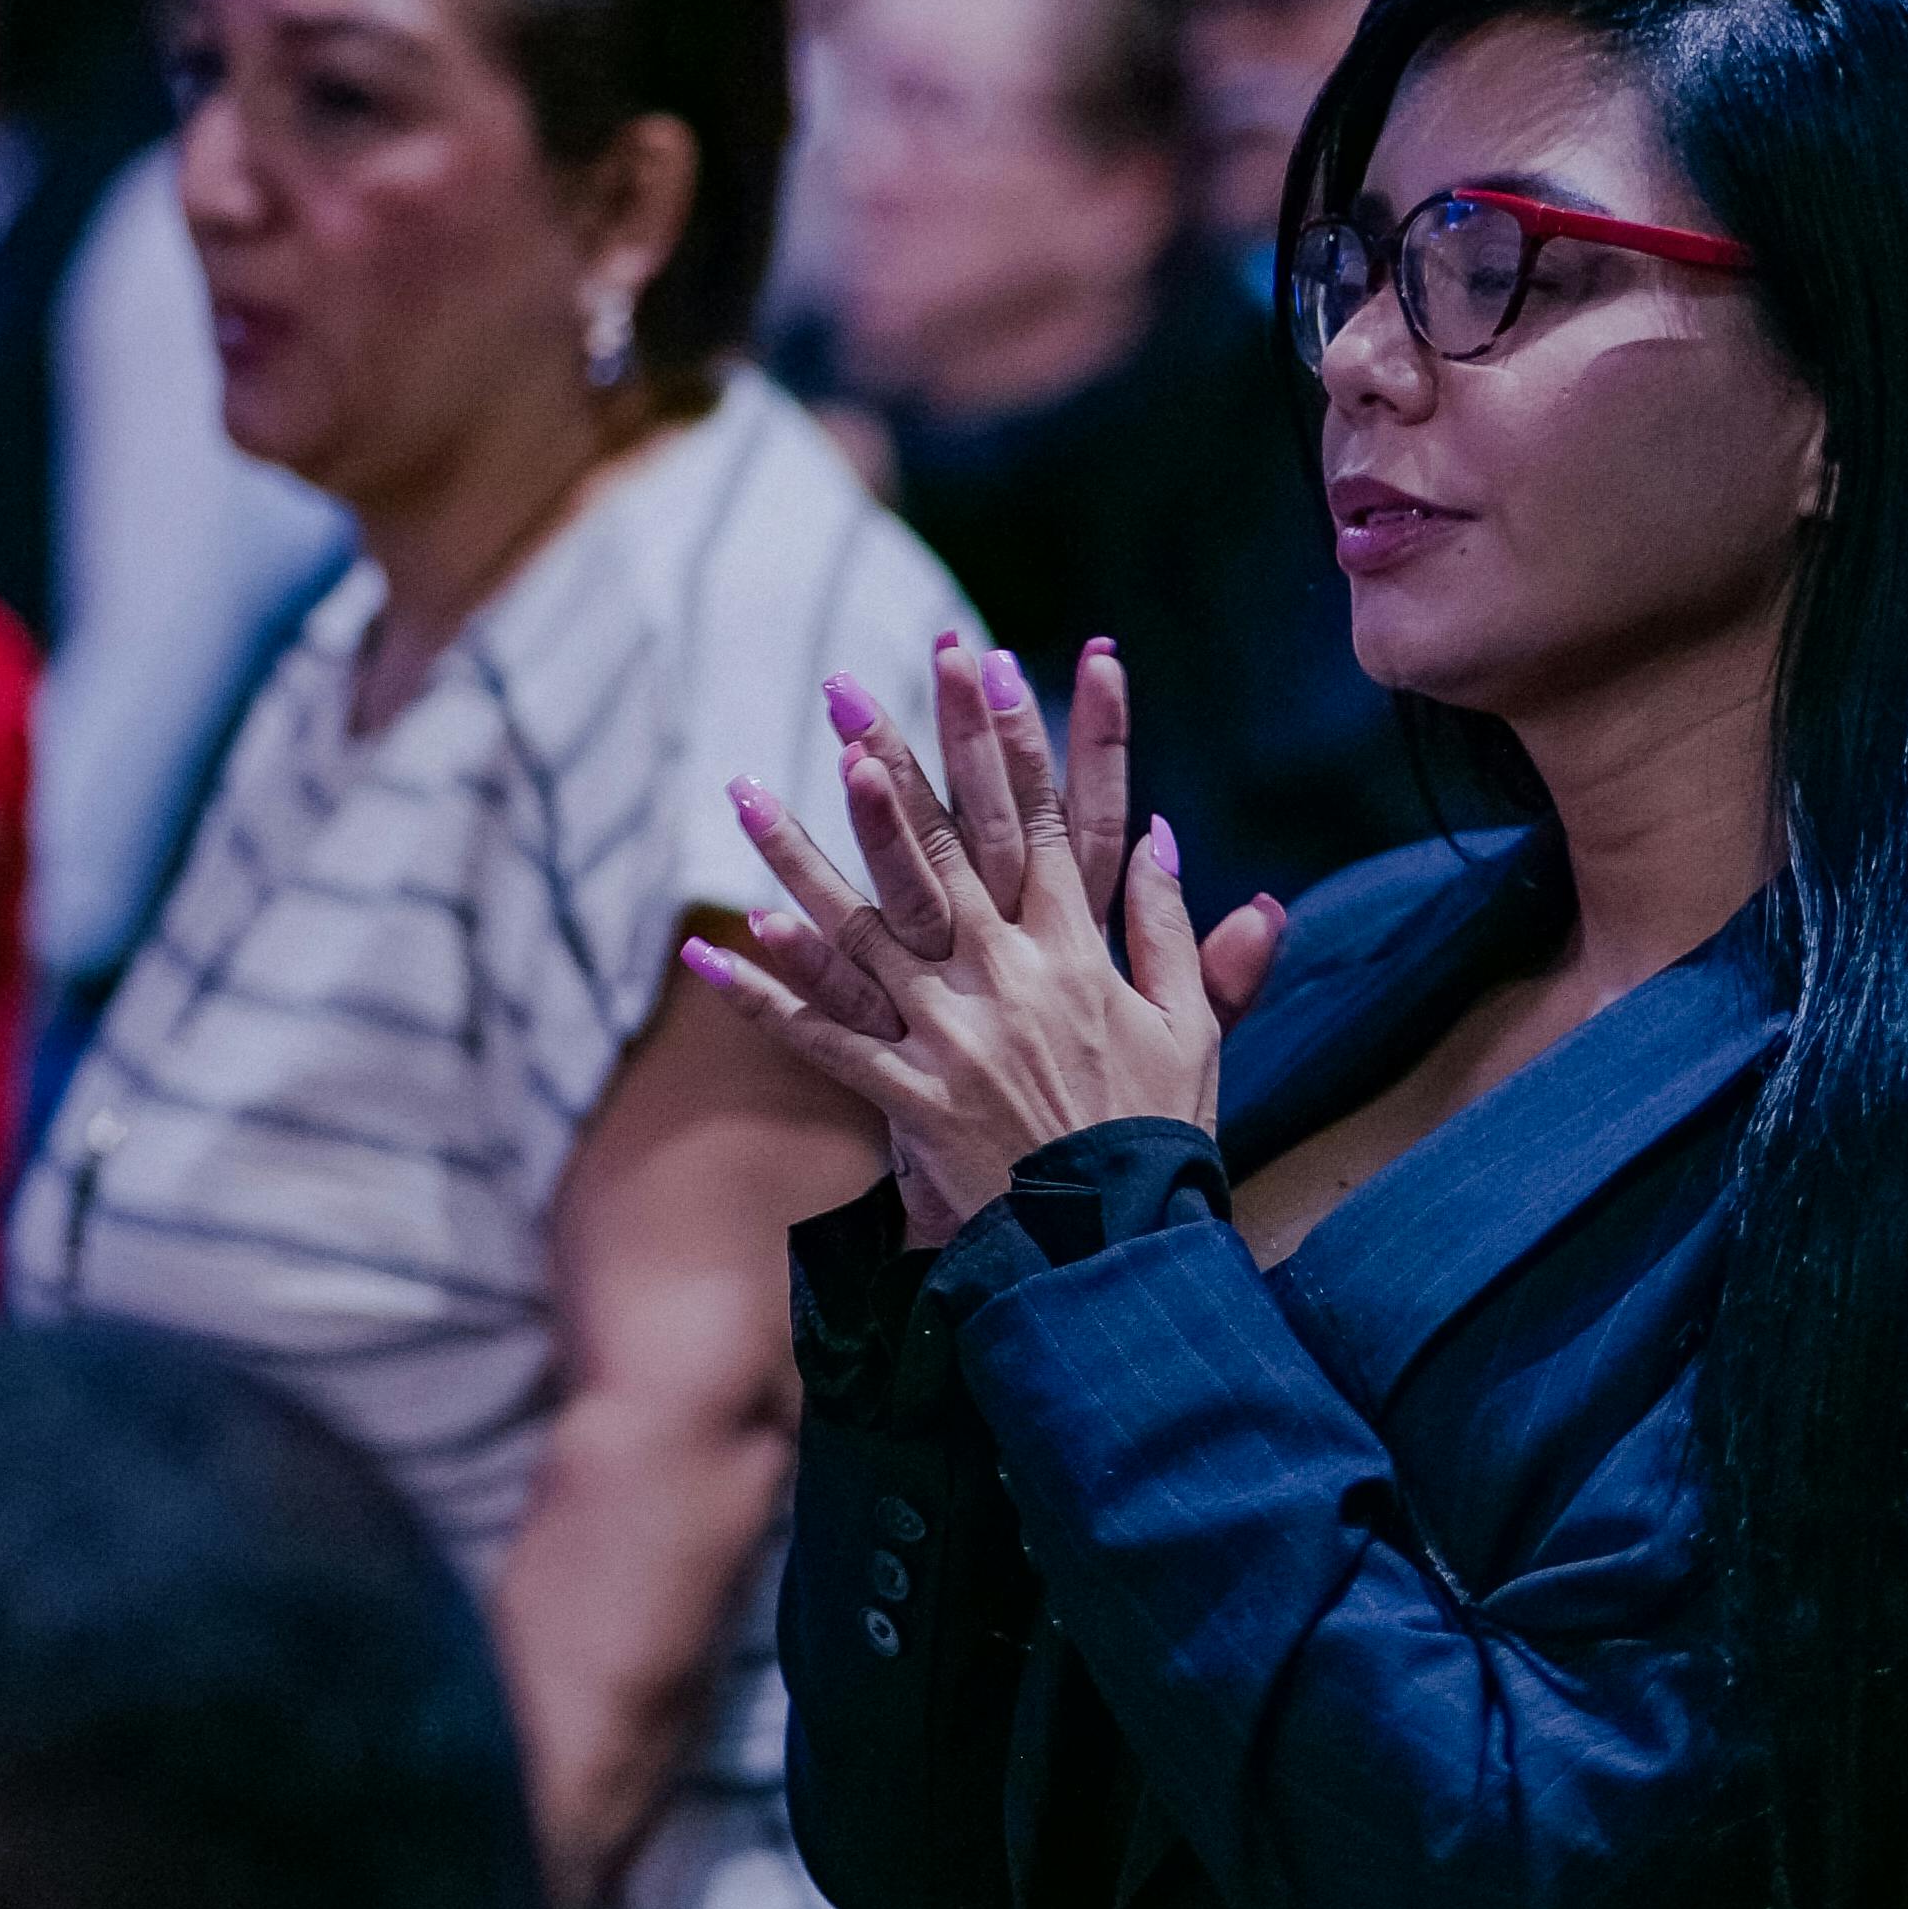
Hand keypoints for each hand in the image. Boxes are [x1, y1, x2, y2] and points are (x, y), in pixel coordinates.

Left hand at [691, 636, 1273, 1245]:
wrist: (1115, 1244)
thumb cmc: (1156, 1134)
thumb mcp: (1190, 1026)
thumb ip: (1172, 929)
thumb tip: (1160, 837)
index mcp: (1075, 951)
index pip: (1039, 820)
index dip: (1012, 739)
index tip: (985, 664)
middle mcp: (1004, 976)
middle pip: (936, 849)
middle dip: (891, 760)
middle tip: (846, 688)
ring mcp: (949, 1034)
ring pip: (860, 927)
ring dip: (798, 856)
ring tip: (747, 790)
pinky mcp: (907, 1095)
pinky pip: (823, 1038)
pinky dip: (768, 993)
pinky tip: (717, 944)